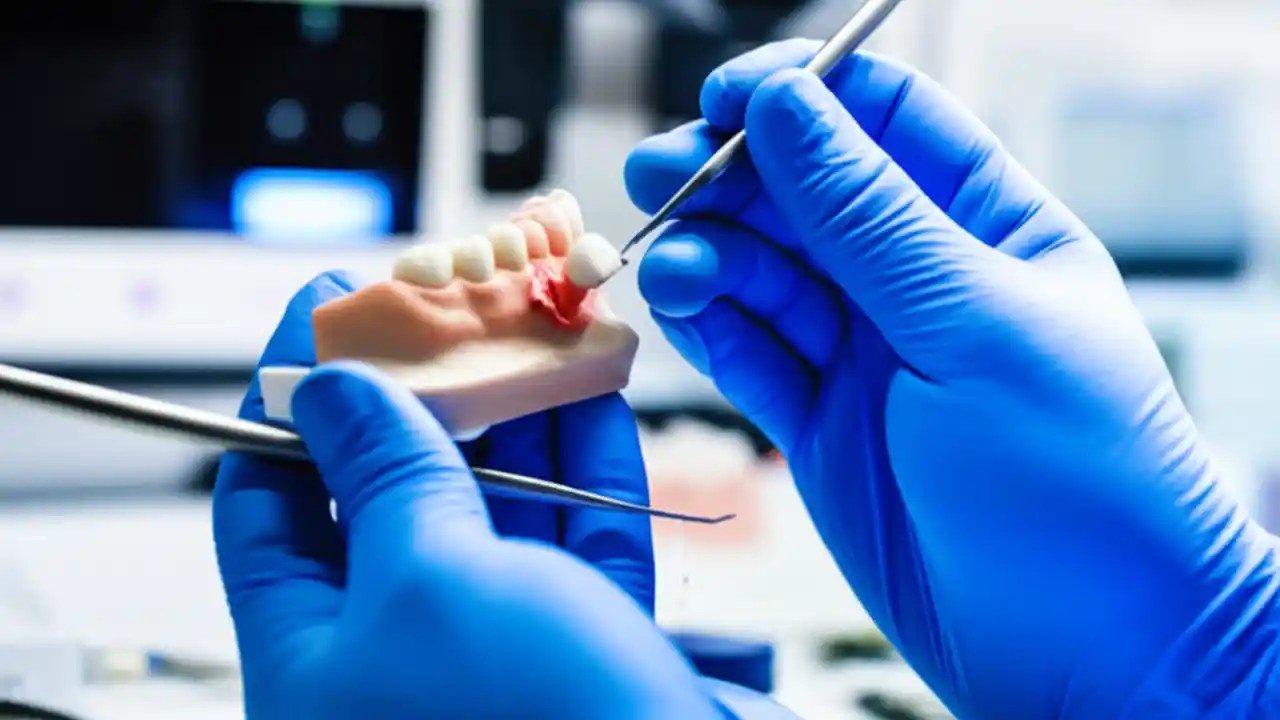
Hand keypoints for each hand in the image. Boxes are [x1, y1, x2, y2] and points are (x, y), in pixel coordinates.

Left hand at [211, 272, 729, 718]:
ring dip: (518, 413)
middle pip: (390, 492)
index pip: (268, 499)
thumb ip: (384, 473)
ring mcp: (498, 652)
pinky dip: (588, 466)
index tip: (328, 305)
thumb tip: (331, 386)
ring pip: (496, 506)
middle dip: (425, 390)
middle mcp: (400, 657)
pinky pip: (577, 539)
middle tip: (452, 303)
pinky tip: (593, 395)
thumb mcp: (433, 579)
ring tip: (531, 327)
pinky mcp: (586, 647)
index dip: (290, 393)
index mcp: (316, 659)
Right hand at [625, 40, 1279, 717]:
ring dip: (709, 255)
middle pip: (802, 190)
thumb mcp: (975, 326)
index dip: (801, 96)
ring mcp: (864, 354)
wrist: (1089, 650)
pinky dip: (706, 325)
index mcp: (986, 226)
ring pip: (762, 271)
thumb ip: (869, 218)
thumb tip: (787, 104)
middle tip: (662, 176)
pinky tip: (682, 309)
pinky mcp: (816, 423)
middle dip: (729, 173)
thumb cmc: (1081, 479)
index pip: (883, 119)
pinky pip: (747, 352)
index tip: (729, 100)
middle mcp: (917, 281)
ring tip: (676, 266)